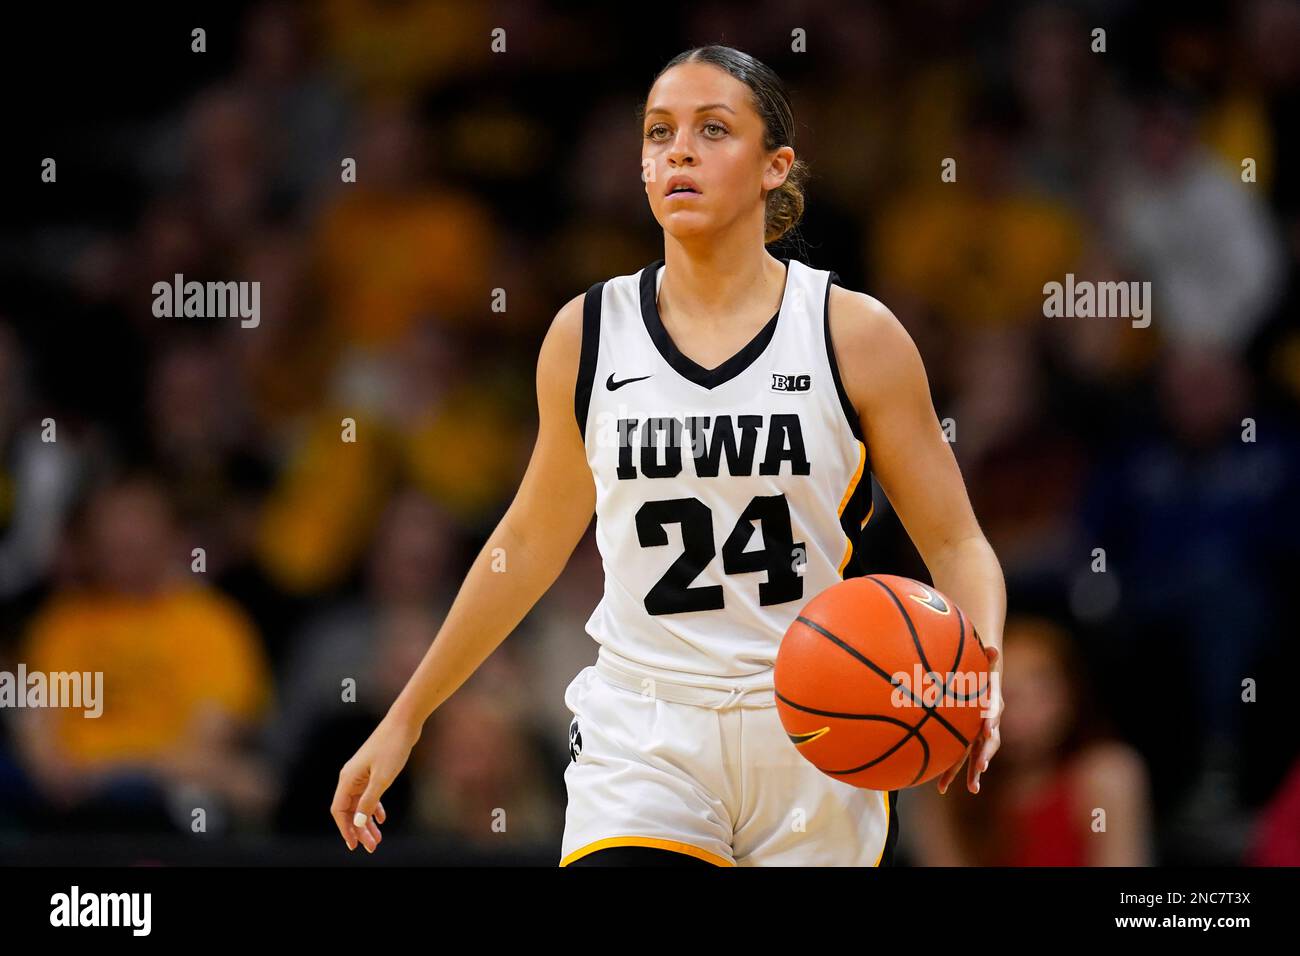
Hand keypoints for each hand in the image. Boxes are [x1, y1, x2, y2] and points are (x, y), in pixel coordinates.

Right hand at [331, 712, 421, 851]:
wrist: (404, 723)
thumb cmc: (392, 748)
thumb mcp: (382, 778)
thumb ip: (369, 801)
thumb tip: (359, 823)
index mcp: (348, 779)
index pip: (339, 811)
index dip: (345, 829)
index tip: (354, 845)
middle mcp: (350, 777)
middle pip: (350, 810)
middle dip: (359, 830)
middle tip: (372, 847)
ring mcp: (361, 773)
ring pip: (360, 804)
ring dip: (367, 822)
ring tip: (378, 838)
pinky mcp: (372, 770)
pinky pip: (369, 794)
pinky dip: (374, 807)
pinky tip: (382, 818)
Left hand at [937, 644, 1001, 794]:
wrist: (981, 684)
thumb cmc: (979, 672)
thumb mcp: (981, 664)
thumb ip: (986, 658)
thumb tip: (993, 647)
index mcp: (991, 704)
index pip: (993, 712)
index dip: (991, 719)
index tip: (987, 727)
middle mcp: (988, 724)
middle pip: (990, 742)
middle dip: (986, 755)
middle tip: (983, 767)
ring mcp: (978, 736)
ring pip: (977, 756)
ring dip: (974, 772)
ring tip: (973, 788)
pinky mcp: (966, 743)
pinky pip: (960, 759)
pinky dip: (952, 772)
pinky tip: (940, 787)